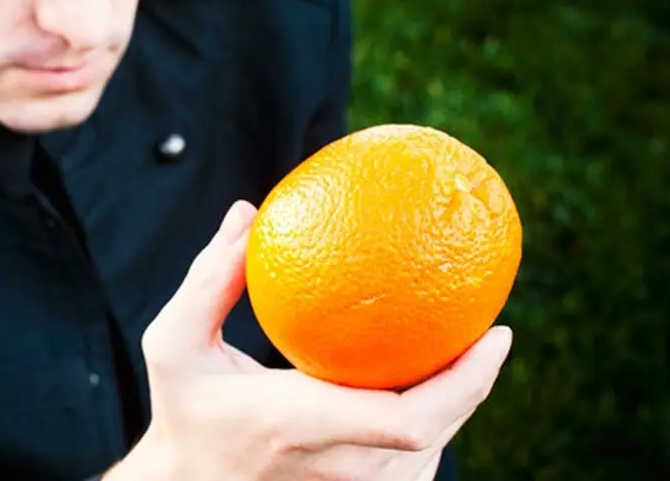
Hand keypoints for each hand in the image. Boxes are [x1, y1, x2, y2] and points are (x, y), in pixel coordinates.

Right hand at [105, 201, 512, 480]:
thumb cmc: (183, 410)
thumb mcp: (174, 343)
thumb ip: (209, 281)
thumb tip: (247, 214)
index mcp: (297, 424)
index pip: (406, 419)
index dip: (465, 381)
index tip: (494, 333)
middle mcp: (334, 467)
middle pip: (435, 435)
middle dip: (474, 384)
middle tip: (489, 332)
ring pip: (427, 454)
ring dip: (454, 406)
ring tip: (466, 354)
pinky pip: (410, 467)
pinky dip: (431, 428)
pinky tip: (430, 391)